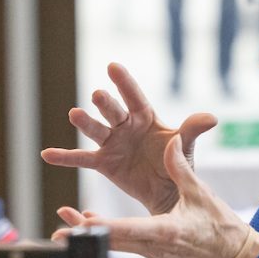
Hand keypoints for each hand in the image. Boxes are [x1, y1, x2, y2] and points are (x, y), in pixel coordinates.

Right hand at [40, 62, 219, 214]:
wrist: (167, 191)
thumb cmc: (176, 161)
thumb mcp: (186, 146)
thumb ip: (192, 130)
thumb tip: (212, 118)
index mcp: (145, 117)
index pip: (134, 97)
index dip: (125, 83)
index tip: (113, 67)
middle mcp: (125, 126)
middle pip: (113, 112)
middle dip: (106, 104)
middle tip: (98, 95)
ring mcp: (112, 143)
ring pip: (96, 130)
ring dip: (85, 122)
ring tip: (74, 114)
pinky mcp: (103, 163)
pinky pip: (81, 158)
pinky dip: (64, 156)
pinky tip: (47, 154)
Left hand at [52, 133, 256, 257]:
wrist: (229, 251)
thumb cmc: (218, 222)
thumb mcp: (200, 193)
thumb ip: (181, 168)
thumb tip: (170, 141)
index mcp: (166, 231)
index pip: (129, 230)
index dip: (103, 228)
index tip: (81, 226)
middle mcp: (154, 246)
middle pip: (113, 242)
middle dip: (84, 236)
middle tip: (59, 233)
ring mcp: (150, 252)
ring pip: (112, 244)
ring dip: (87, 235)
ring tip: (61, 227)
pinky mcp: (149, 251)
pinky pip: (120, 243)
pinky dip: (103, 232)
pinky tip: (86, 219)